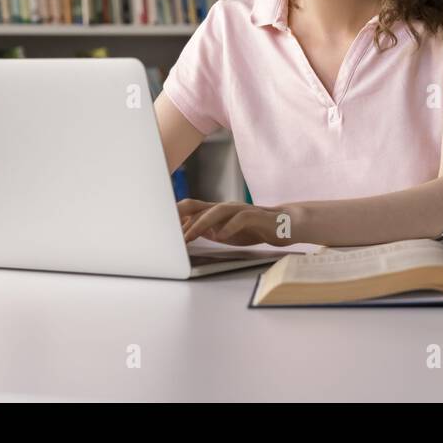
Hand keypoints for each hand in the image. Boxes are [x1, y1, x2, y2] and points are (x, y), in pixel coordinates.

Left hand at [178, 199, 299, 245]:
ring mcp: (239, 209)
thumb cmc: (252, 228)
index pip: (189, 208)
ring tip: (189, 237)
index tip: (158, 229)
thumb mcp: (225, 231)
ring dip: (200, 224)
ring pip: (216, 211)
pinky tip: (220, 237)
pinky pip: (240, 218)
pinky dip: (228, 227)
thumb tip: (186, 234)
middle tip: (168, 233)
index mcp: (215, 211)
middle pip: (196, 206)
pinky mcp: (255, 216)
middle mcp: (224, 207)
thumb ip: (207, 230)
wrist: (283, 224)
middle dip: (181, 219)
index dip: (173, 217)